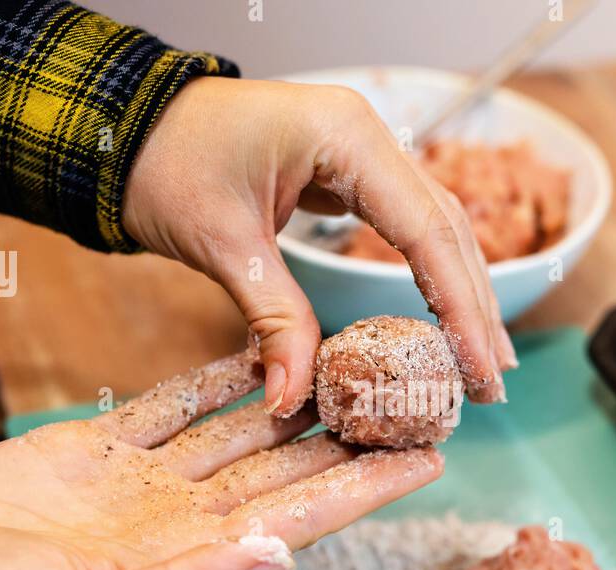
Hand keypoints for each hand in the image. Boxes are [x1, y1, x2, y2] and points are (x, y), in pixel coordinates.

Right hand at [0, 350, 442, 569]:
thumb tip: (278, 555)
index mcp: (190, 560)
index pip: (302, 515)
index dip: (366, 487)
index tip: (426, 457)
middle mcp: (180, 518)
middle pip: (286, 466)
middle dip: (349, 436)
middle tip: (409, 396)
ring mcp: (142, 481)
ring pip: (238, 428)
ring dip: (295, 396)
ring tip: (351, 363)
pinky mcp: (96, 447)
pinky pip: (170, 405)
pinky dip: (213, 378)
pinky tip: (258, 351)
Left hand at [121, 76, 517, 414]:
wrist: (121, 126)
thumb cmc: (162, 161)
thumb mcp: (222, 244)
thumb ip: (273, 319)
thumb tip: (297, 397)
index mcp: (348, 138)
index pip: (428, 232)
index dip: (458, 307)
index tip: (477, 368)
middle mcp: (368, 137)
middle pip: (447, 229)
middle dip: (475, 306)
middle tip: (494, 378)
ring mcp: (360, 151)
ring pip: (434, 227)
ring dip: (462, 292)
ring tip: (485, 358)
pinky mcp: (345, 172)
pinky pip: (402, 226)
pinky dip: (427, 273)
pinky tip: (441, 314)